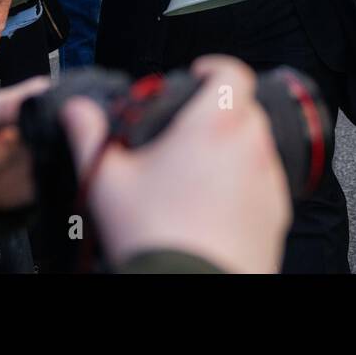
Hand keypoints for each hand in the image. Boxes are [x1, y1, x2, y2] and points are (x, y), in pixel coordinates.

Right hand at [58, 56, 290, 272]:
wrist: (192, 288)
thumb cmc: (155, 238)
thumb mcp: (106, 180)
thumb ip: (89, 135)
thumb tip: (77, 111)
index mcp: (214, 125)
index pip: (231, 71)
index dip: (214, 66)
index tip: (198, 74)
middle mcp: (250, 147)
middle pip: (246, 107)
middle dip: (220, 109)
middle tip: (189, 127)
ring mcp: (269, 181)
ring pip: (258, 145)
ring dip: (234, 146)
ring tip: (198, 170)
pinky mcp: (278, 213)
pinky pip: (265, 182)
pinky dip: (246, 182)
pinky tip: (214, 203)